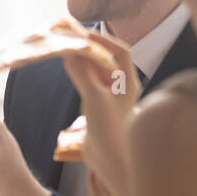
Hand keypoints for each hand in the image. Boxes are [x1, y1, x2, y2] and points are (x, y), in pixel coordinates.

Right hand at [62, 31, 138, 195]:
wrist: (110, 161)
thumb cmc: (110, 129)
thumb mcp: (94, 98)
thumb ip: (82, 73)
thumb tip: (69, 52)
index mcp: (129, 82)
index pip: (120, 52)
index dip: (104, 40)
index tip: (84, 34)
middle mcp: (121, 88)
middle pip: (106, 60)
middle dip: (90, 49)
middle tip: (71, 38)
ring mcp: (109, 98)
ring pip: (96, 72)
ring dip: (83, 61)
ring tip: (67, 51)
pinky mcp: (98, 108)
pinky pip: (89, 84)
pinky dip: (80, 75)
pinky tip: (69, 71)